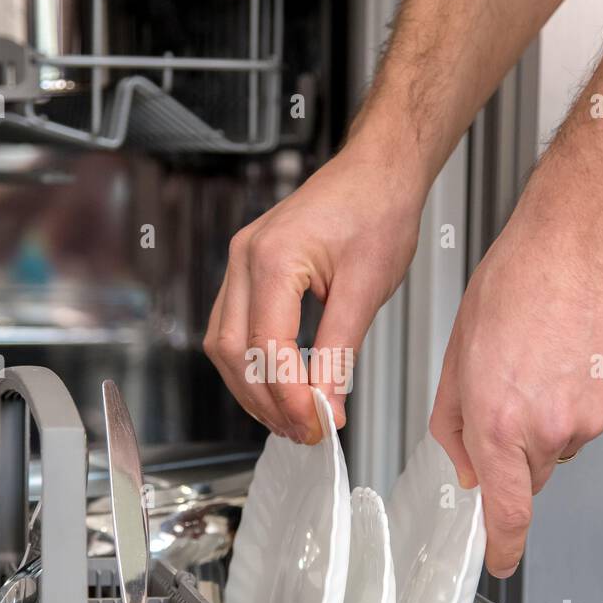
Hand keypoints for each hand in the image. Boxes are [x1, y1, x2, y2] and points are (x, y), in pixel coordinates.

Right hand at [204, 140, 427, 440]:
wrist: (377, 171)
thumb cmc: (377, 210)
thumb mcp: (367, 288)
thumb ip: (341, 352)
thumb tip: (327, 403)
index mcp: (273, 257)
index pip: (268, 346)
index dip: (288, 394)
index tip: (316, 424)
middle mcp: (245, 258)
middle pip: (234, 351)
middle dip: (265, 400)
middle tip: (304, 431)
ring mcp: (240, 262)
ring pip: (224, 345)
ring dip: (252, 388)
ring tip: (290, 418)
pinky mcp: (248, 269)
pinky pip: (234, 327)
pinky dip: (252, 363)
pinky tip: (278, 385)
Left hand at [429, 188, 602, 576]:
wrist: (585, 238)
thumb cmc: (519, 278)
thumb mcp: (459, 352)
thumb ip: (454, 421)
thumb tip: (464, 464)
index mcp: (498, 420)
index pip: (507, 509)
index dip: (502, 544)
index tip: (500, 558)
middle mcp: (549, 426)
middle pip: (532, 471)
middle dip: (516, 448)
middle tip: (512, 389)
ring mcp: (593, 414)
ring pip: (563, 440)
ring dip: (548, 415)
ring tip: (542, 356)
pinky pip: (592, 415)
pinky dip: (577, 394)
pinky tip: (568, 352)